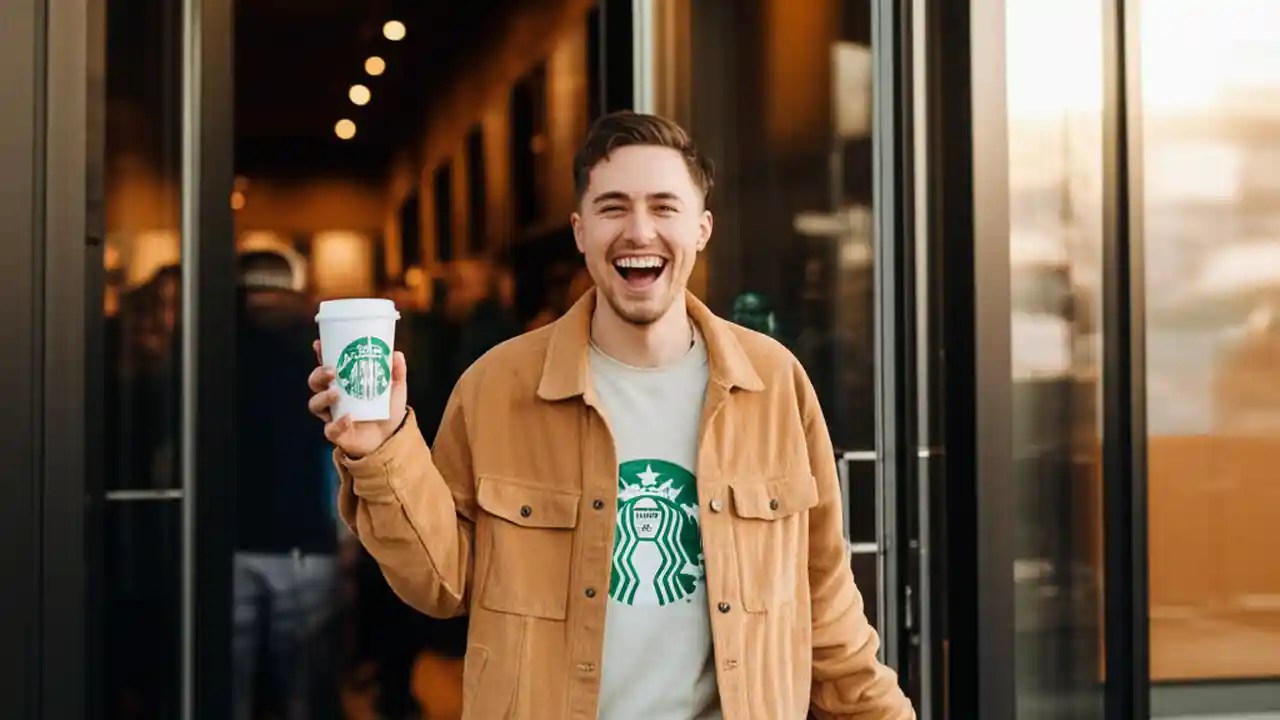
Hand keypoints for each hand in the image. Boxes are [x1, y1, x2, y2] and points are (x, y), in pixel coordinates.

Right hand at [308, 340, 408, 458]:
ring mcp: (332, 415)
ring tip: (337, 393)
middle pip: (315, 382)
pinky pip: (330, 429)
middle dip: (319, 374)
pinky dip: (338, 423)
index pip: (327, 365)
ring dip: (323, 396)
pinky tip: (349, 417)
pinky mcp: (336, 433)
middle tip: (332, 371)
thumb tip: (397, 353)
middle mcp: (334, 397)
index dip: (320, 354)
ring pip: (315, 404)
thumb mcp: (395, 389)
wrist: (391, 438)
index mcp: (344, 382)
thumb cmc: (388, 410)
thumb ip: (396, 372)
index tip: (318, 345)